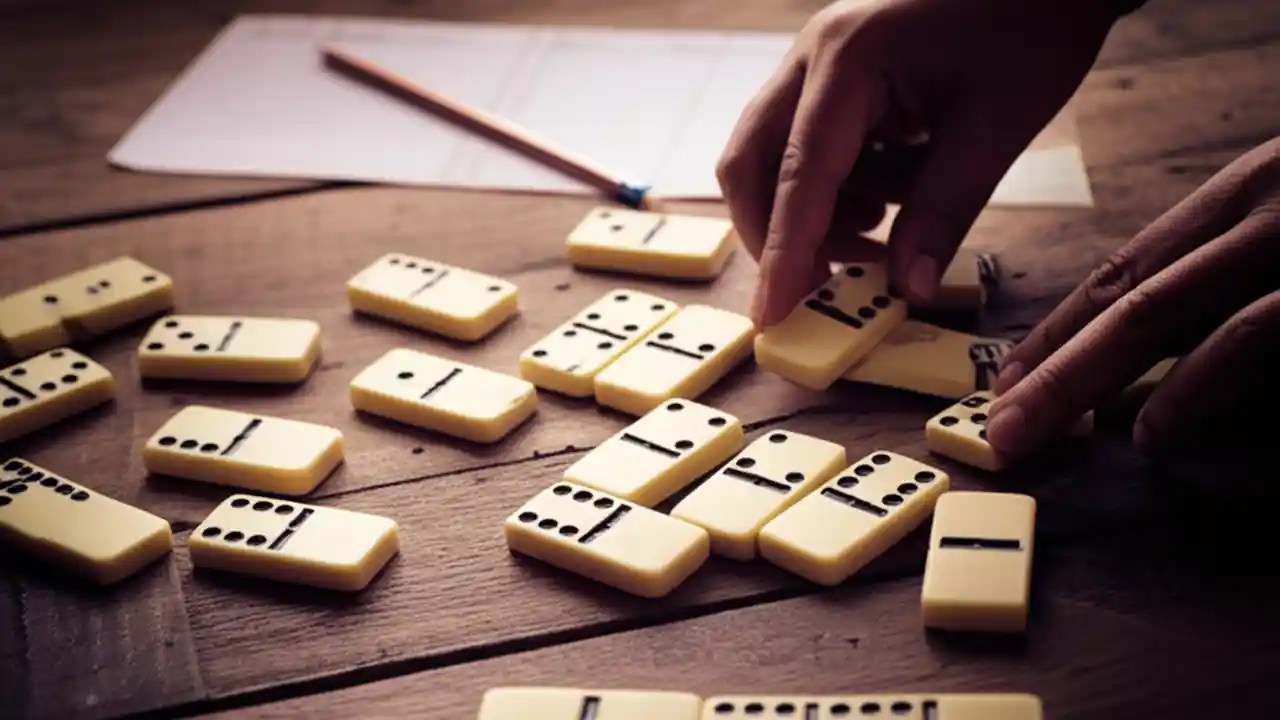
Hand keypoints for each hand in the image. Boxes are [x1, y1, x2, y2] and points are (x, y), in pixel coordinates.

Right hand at [716, 0, 1126, 324]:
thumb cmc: (1029, 28)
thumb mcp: (993, 130)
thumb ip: (942, 213)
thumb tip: (908, 290)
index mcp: (849, 58)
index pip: (798, 173)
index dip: (784, 251)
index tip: (771, 314)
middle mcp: (813, 56)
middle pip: (750, 163)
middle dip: (777, 233)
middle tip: (822, 286)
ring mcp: (815, 63)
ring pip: (770, 158)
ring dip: (814, 212)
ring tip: (886, 227)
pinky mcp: (830, 78)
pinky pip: (803, 146)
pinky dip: (836, 188)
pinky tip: (891, 193)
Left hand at [989, 137, 1279, 459]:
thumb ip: (1227, 286)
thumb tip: (1144, 358)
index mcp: (1239, 197)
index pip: (1125, 268)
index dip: (1058, 330)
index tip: (1005, 380)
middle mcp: (1255, 212)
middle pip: (1126, 293)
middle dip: (1050, 366)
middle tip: (998, 428)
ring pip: (1162, 309)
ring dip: (1084, 377)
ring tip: (1037, 432)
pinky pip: (1250, 335)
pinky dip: (1192, 386)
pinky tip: (1152, 432)